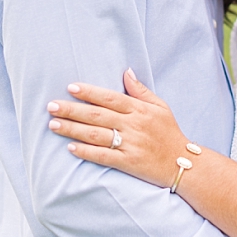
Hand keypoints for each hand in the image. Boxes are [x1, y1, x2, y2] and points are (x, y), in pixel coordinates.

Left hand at [47, 69, 190, 187]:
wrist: (185, 165)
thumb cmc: (170, 133)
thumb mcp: (161, 107)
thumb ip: (141, 90)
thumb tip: (126, 71)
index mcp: (139, 110)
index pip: (110, 97)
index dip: (89, 92)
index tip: (70, 87)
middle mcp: (133, 125)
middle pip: (97, 115)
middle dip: (72, 110)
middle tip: (51, 106)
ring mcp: (131, 144)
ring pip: (96, 135)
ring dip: (73, 129)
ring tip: (53, 125)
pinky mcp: (129, 163)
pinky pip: (104, 156)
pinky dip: (86, 152)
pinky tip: (71, 148)